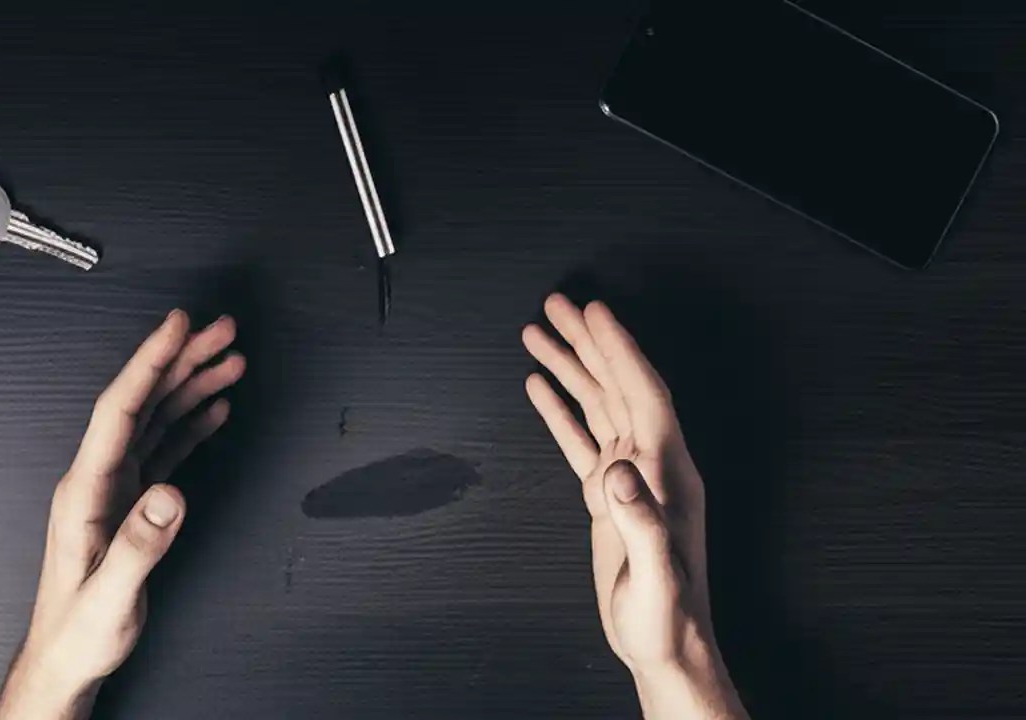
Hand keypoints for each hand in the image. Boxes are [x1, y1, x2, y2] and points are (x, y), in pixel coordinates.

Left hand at [0, 310, 244, 719]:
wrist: (66, 655)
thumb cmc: (80, 629)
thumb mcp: (109, 596)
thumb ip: (139, 545)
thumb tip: (170, 495)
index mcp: (85, 490)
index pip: (119, 410)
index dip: (148, 362)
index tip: (176, 327)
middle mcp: (98, 478)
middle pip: (142, 401)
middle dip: (182, 359)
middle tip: (221, 331)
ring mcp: (114, 487)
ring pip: (156, 418)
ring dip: (192, 385)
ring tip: (229, 360)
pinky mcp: (130, 500)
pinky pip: (164, 447)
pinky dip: (191, 423)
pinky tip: (213, 409)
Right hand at [523, 294, 745, 719]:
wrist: (664, 645)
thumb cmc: (665, 617)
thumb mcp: (656, 574)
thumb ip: (641, 520)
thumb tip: (616, 469)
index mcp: (667, 471)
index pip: (644, 394)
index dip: (621, 350)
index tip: (596, 313)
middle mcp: (651, 464)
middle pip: (619, 386)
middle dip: (589, 342)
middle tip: (557, 305)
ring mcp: (629, 476)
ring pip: (598, 405)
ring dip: (571, 367)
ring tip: (537, 334)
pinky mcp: (608, 494)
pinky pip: (582, 437)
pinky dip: (561, 409)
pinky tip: (541, 387)